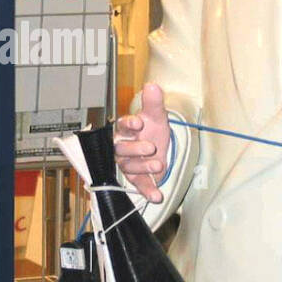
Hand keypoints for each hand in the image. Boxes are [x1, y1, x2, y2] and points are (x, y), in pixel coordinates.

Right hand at [113, 82, 170, 202]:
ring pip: (130, 167)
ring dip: (144, 167)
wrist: (160, 149)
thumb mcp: (156, 116)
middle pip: (122, 149)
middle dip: (136, 148)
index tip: (138, 123)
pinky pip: (140, 185)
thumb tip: (151, 85)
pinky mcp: (137, 178)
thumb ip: (153, 103)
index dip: (128, 125)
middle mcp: (122, 148)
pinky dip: (148, 191)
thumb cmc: (152, 130)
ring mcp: (128, 164)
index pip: (121, 126)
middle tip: (151, 146)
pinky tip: (156, 196)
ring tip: (159, 165)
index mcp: (126, 129)